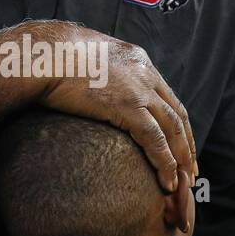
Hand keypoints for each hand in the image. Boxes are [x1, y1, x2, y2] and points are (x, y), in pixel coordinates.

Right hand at [0, 20, 196, 194]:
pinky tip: (167, 181)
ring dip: (181, 159)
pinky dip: (165, 162)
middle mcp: (146, 73)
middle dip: (186, 145)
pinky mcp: (128, 106)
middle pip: (177, 115)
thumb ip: (101, 73)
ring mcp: (139, 89)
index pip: (167, 97)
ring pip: (173, 129)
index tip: (180, 144)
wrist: (45, 52)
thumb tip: (94, 87)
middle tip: (189, 170)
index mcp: (138, 60)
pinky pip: (155, 140)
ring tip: (183, 183)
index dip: (176, 124)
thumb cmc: (54, 55)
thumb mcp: (87, 57)